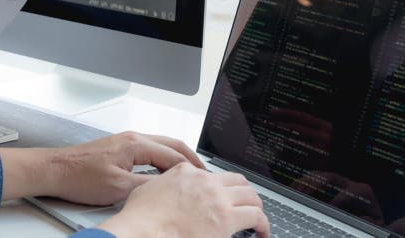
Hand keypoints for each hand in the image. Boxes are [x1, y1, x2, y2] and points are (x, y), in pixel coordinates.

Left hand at [0, 131, 203, 204]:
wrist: (55, 170)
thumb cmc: (79, 176)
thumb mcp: (119, 188)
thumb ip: (147, 187)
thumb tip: (167, 190)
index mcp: (136, 144)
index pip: (174, 156)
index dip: (192, 170)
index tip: (204, 180)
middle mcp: (133, 138)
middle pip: (172, 144)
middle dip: (191, 159)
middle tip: (205, 174)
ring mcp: (126, 142)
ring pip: (161, 146)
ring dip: (177, 159)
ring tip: (189, 175)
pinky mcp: (119, 148)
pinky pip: (149, 151)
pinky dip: (163, 160)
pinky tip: (164, 173)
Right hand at [100, 162, 269, 237]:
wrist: (142, 231)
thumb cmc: (140, 218)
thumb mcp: (148, 190)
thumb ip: (164, 186)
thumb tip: (166, 193)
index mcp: (186, 172)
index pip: (214, 175)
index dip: (223, 187)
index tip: (225, 196)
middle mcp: (205, 181)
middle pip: (238, 181)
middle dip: (245, 193)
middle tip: (247, 205)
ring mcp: (217, 199)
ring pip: (251, 196)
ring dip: (256, 207)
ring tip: (258, 219)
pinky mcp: (226, 219)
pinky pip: (256, 217)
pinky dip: (263, 224)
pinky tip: (262, 232)